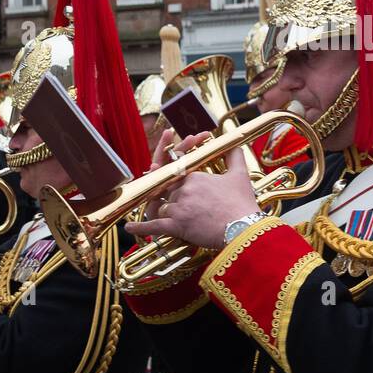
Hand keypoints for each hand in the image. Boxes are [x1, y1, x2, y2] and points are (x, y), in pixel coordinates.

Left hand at [126, 134, 259, 250]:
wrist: (243, 228)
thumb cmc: (241, 203)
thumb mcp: (240, 175)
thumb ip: (235, 156)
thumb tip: (235, 144)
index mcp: (194, 176)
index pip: (176, 172)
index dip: (173, 173)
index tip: (172, 175)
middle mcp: (183, 190)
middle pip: (167, 191)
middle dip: (168, 196)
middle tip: (171, 201)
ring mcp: (178, 208)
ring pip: (161, 207)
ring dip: (160, 212)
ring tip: (157, 215)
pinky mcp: (176, 226)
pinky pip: (153, 225)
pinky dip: (140, 227)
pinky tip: (129, 227)